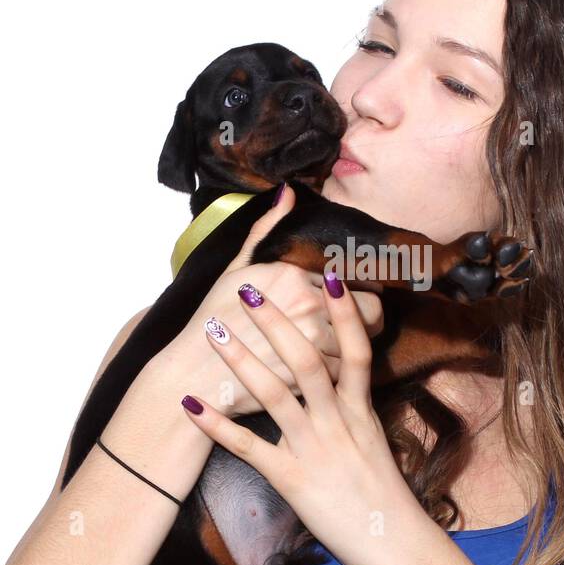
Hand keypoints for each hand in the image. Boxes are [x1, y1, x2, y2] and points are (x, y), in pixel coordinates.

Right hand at [176, 182, 383, 417]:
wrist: (193, 370)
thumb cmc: (213, 318)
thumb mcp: (236, 267)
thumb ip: (268, 229)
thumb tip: (289, 191)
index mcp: (291, 270)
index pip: (350, 271)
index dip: (359, 283)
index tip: (355, 290)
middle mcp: (306, 300)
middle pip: (370, 306)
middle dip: (368, 314)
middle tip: (357, 321)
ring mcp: (310, 337)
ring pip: (363, 339)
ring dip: (358, 343)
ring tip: (344, 344)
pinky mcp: (310, 373)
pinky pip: (347, 369)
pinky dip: (343, 371)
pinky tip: (330, 368)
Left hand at [176, 266, 436, 564]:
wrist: (396, 545)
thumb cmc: (386, 499)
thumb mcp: (375, 445)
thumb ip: (355, 413)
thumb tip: (343, 387)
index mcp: (361, 412)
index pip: (357, 349)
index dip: (344, 311)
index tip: (329, 274)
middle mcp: (338, 423)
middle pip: (309, 359)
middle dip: (279, 322)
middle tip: (250, 290)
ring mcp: (315, 449)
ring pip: (276, 394)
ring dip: (242, 360)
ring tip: (214, 331)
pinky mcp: (293, 480)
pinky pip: (249, 448)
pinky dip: (218, 425)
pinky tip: (190, 404)